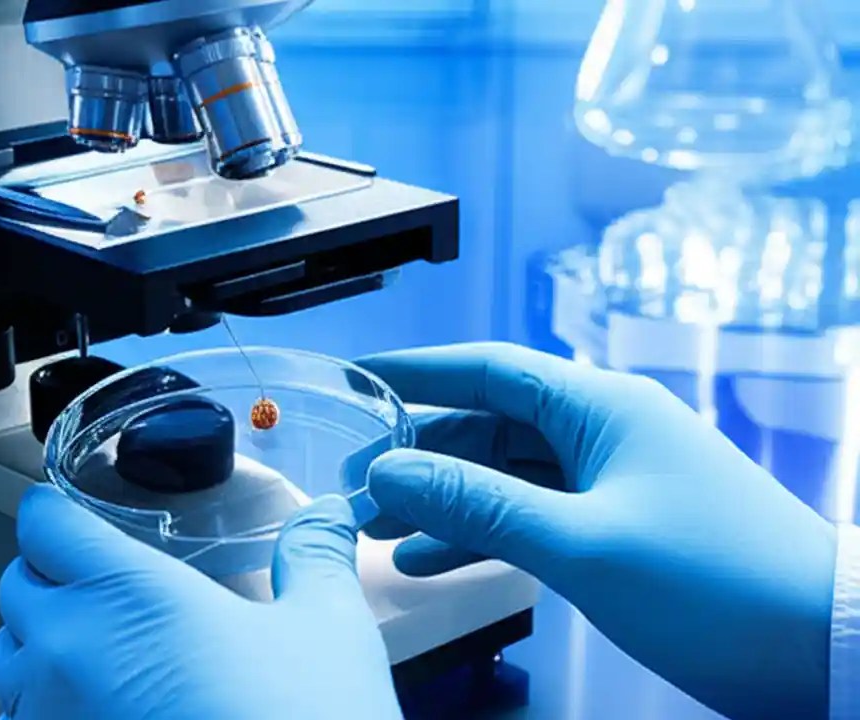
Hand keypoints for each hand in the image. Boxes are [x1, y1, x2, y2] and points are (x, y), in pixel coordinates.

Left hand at [0, 484, 401, 719]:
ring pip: (9, 662)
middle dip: (53, 580)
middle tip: (109, 593)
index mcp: (124, 594)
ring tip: (109, 663)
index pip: (42, 523)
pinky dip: (51, 713)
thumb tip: (328, 512)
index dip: (57, 514)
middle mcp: (64, 652)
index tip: (77, 518)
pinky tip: (112, 719)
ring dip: (44, 650)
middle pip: (18, 588)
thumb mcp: (327, 632)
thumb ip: (313, 557)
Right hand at [356, 343, 836, 719]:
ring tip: (379, 530)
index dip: (413, 371)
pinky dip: (481, 534)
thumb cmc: (714, 582)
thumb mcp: (580, 542)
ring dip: (443, 500)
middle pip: (486, 424)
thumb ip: (476, 503)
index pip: (484, 367)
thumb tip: (388, 470)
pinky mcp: (617, 526)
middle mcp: (602, 430)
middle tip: (355, 484)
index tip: (353, 379)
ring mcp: (611, 479)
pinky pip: (530, 515)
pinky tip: (432, 561)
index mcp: (599, 406)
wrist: (820, 644)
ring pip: (503, 475)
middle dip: (418, 454)